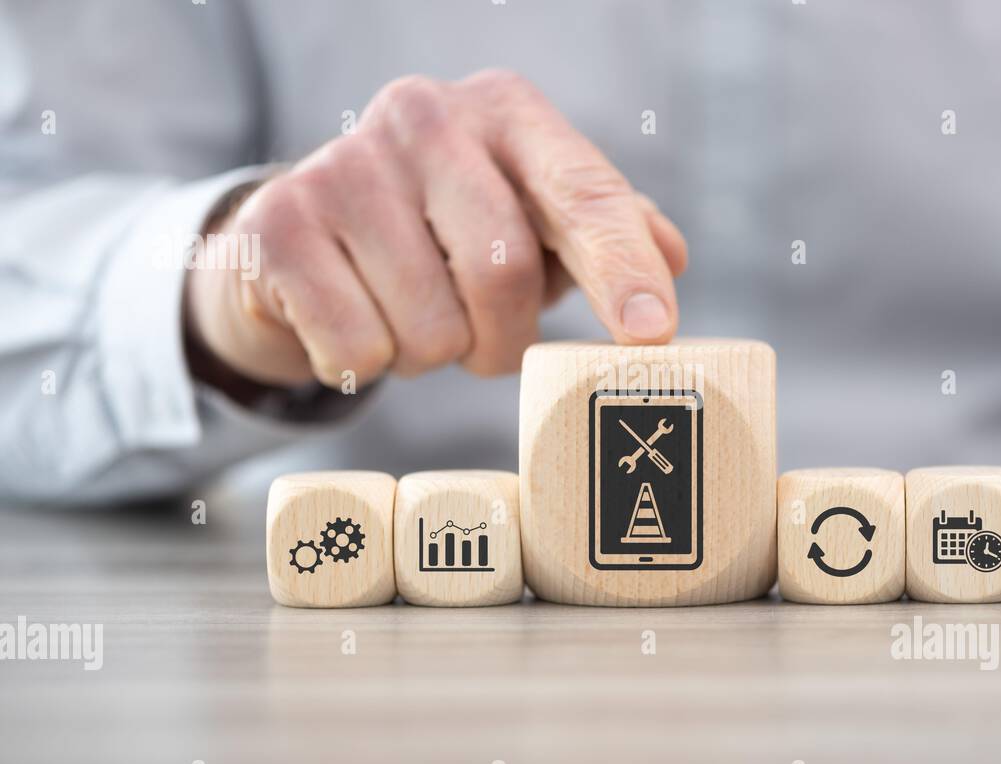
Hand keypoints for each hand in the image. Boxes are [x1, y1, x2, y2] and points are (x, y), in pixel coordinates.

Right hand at [184, 70, 686, 388]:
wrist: (307, 230)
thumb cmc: (448, 228)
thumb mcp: (534, 218)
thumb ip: (606, 231)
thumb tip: (672, 254)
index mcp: (504, 111)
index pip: (580, 191)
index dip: (620, 267)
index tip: (652, 333)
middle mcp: (423, 117)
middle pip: (502, 272)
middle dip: (505, 341)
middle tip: (490, 347)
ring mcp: (341, 165)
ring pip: (430, 328)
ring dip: (433, 356)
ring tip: (414, 319)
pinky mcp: (277, 225)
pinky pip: (358, 349)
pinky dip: (368, 363)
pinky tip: (358, 321)